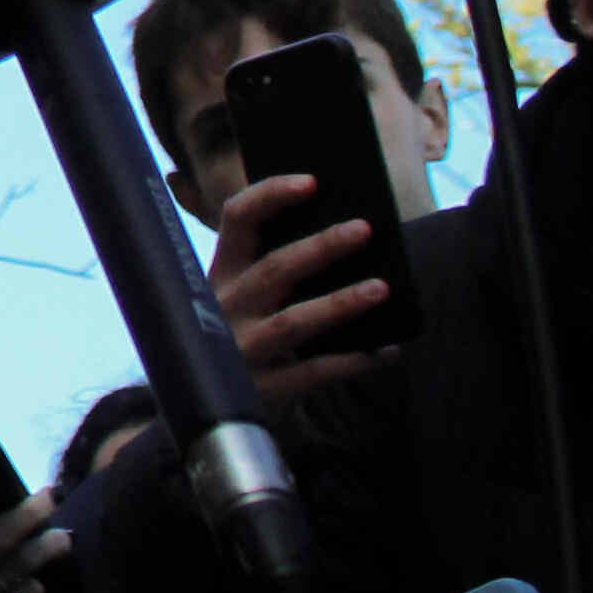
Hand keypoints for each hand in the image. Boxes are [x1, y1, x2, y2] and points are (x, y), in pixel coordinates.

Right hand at [207, 174, 397, 407]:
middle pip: (274, 268)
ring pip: (295, 321)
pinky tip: (386, 351)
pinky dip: (354, 361)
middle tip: (365, 230)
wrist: (206, 409)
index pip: (237, 220)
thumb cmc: (238, 338)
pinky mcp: (263, 389)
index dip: (271, 196)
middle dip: (321, 247)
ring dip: (341, 303)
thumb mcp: (237, 300)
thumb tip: (346, 237)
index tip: (312, 182)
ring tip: (382, 288)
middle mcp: (225, 307)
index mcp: (220, 274)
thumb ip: (272, 271)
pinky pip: (315, 373)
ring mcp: (242, 350)